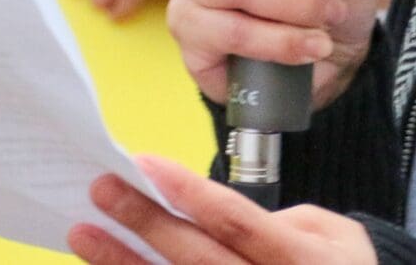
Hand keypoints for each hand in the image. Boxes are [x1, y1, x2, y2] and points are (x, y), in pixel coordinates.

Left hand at [68, 155, 372, 263]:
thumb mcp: (331, 234)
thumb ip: (275, 221)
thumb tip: (207, 210)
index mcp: (302, 261)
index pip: (238, 223)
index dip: (190, 192)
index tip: (145, 161)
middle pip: (198, 260)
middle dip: (146, 222)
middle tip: (101, 188)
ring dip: (124, 264)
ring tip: (83, 233)